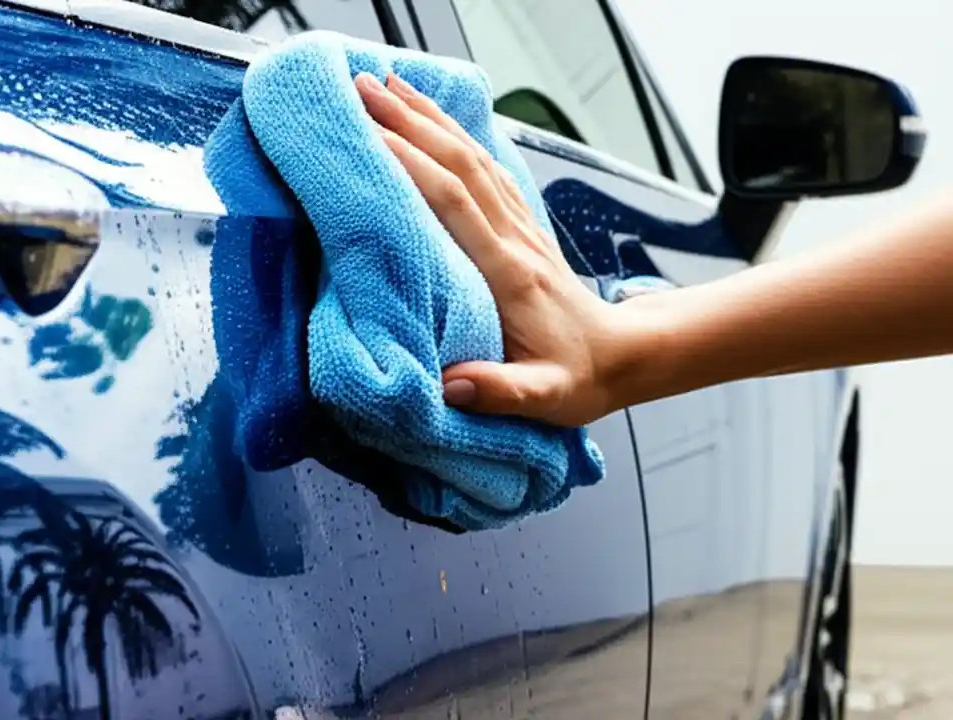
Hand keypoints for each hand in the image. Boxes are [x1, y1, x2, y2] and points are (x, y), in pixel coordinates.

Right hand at [355, 72, 637, 426]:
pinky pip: (486, 169)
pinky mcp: (522, 226)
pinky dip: (455, 137)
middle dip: (410, 122)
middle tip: (362, 90)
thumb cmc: (576, 379)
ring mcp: (521, 227)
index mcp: (509, 274)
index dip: (414, 166)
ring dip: (430, 118)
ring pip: (473, 157)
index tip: (371, 136)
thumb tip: (451, 386)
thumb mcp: (544, 397)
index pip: (455, 205)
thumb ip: (500, 391)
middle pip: (459, 164)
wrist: (621, 357)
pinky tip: (434, 120)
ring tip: (387, 87)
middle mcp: (515, 239)